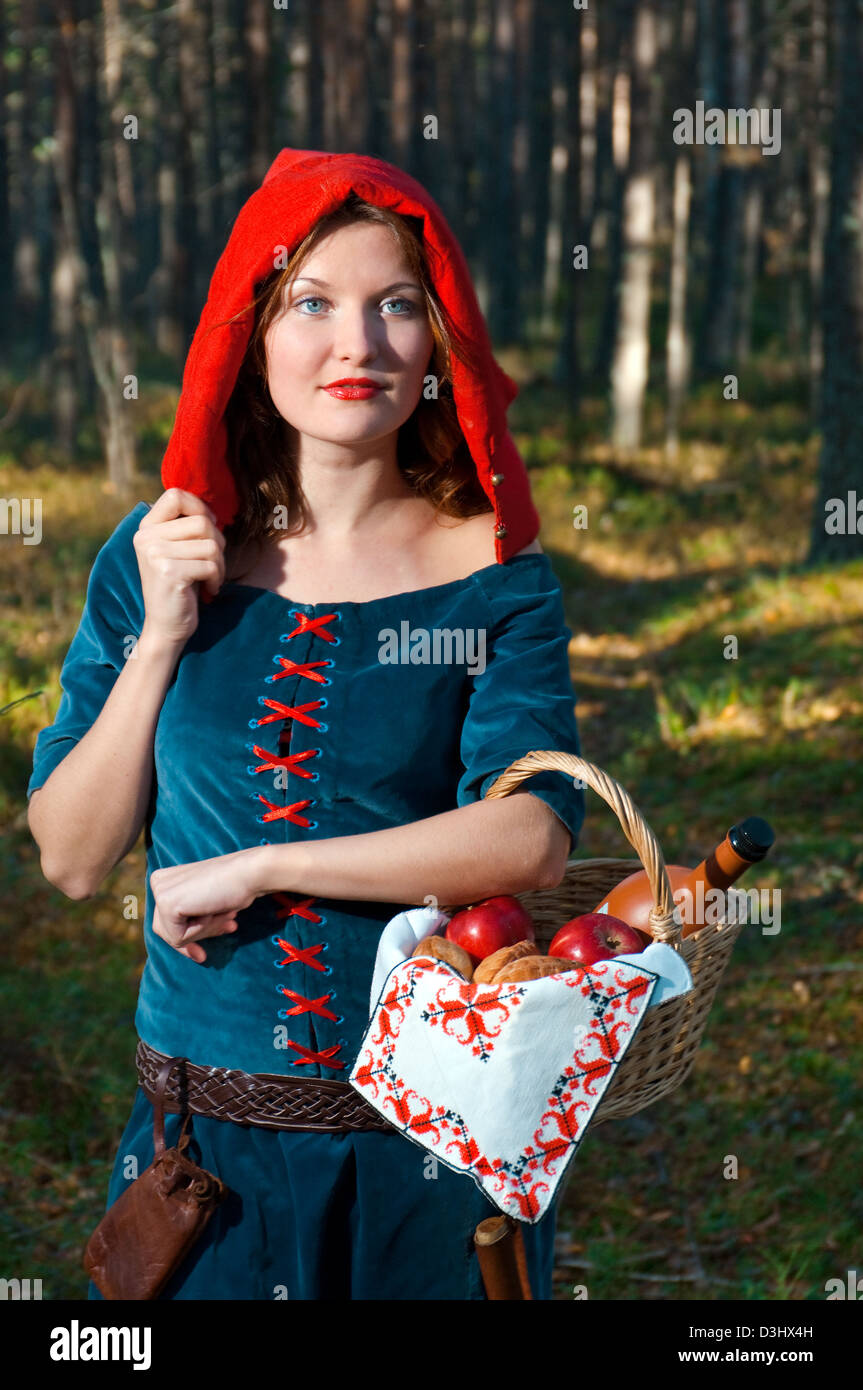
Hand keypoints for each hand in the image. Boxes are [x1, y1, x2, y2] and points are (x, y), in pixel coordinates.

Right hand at [134, 488, 225, 649]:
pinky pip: (211, 565)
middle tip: (212, 563)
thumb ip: (187, 526)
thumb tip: (212, 508)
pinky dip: (216, 579)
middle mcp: (146, 537)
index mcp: (146, 527)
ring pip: (211, 544)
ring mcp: (155, 554)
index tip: (206, 531)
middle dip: (218, 543)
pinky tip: (207, 589)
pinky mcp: (169, 572)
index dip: (200, 508)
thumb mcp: (177, 549)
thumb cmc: (179, 584)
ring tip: (209, 577)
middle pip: (202, 522)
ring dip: (219, 564)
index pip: (176, 495)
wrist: (166, 625)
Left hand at [150, 847, 268, 963]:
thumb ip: (191, 918)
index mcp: (164, 879)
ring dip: (203, 931)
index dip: (191, 934)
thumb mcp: (205, 903)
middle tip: (228, 929)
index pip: (167, 922)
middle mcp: (157, 883)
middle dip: (196, 936)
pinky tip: (215, 911)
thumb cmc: (234, 886)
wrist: (249, 873)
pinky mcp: (167, 904)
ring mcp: (160, 893)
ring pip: (172, 937)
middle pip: (166, 931)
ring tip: (228, 916)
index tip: (214, 934)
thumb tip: (189, 951)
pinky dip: (201, 931)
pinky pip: (179, 938)